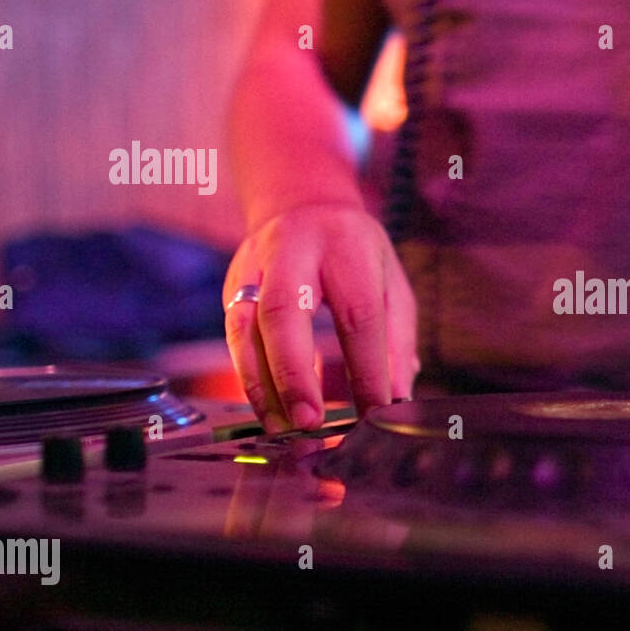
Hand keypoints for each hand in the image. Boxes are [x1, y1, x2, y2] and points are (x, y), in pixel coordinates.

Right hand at [223, 203, 418, 432]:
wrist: (300, 203)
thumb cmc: (355, 253)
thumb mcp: (391, 282)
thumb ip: (397, 340)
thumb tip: (397, 397)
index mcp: (346, 247)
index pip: (358, 313)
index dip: (367, 368)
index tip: (377, 411)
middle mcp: (293, 250)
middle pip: (283, 311)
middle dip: (293, 373)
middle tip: (309, 421)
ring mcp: (254, 266)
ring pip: (244, 328)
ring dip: (260, 384)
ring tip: (281, 427)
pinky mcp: (231, 285)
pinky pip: (233, 336)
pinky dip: (247, 376)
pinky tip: (266, 408)